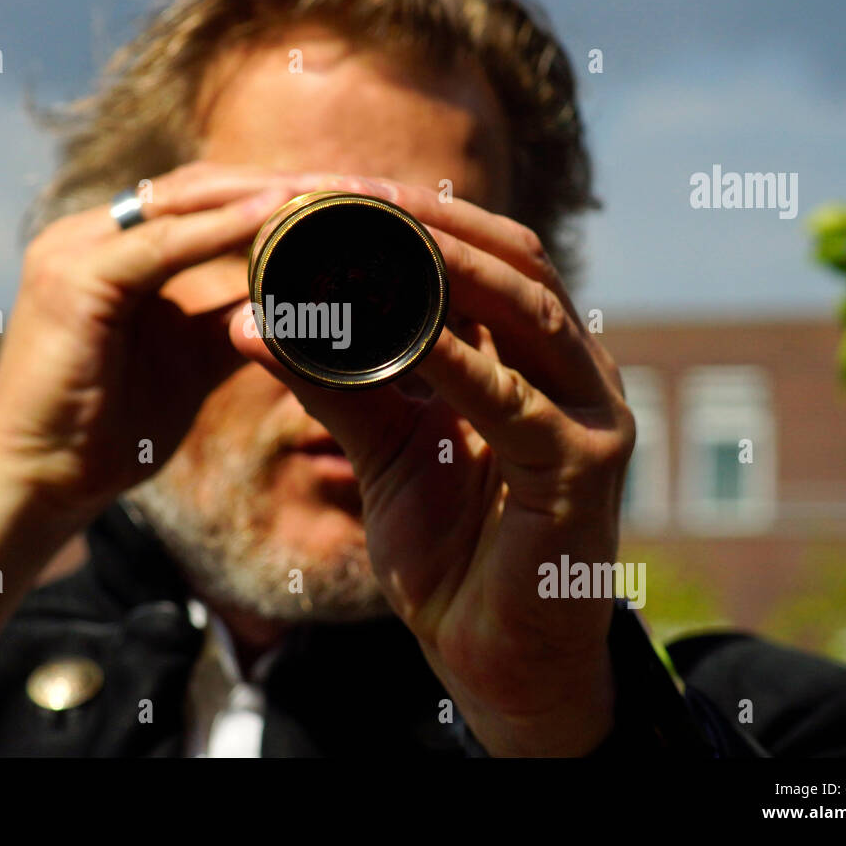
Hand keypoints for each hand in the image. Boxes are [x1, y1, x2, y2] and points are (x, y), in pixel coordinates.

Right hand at [0, 161, 306, 665]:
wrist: (38, 486)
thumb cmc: (107, 433)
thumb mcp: (192, 362)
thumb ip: (236, 320)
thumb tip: (301, 299)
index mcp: (111, 246)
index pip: (206, 198)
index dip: (278, 192)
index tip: (350, 200)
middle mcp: (87, 232)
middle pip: (202, 186)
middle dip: (285, 183)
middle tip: (361, 187)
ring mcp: (73, 248)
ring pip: (186, 202)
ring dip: (266, 194)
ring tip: (338, 192)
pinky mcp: (71, 279)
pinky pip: (162, 246)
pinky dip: (222, 230)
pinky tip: (280, 218)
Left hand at [230, 173, 634, 755]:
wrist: (497, 657)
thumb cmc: (451, 551)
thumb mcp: (384, 449)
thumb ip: (335, 381)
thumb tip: (254, 319)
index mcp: (536, 358)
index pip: (485, 258)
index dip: (417, 216)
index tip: (335, 188)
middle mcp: (576, 371)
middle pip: (511, 261)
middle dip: (429, 218)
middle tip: (346, 189)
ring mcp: (591, 413)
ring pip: (524, 309)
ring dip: (445, 263)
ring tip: (370, 225)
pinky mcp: (583, 467)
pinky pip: (511, 399)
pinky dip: (454, 358)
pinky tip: (397, 329)